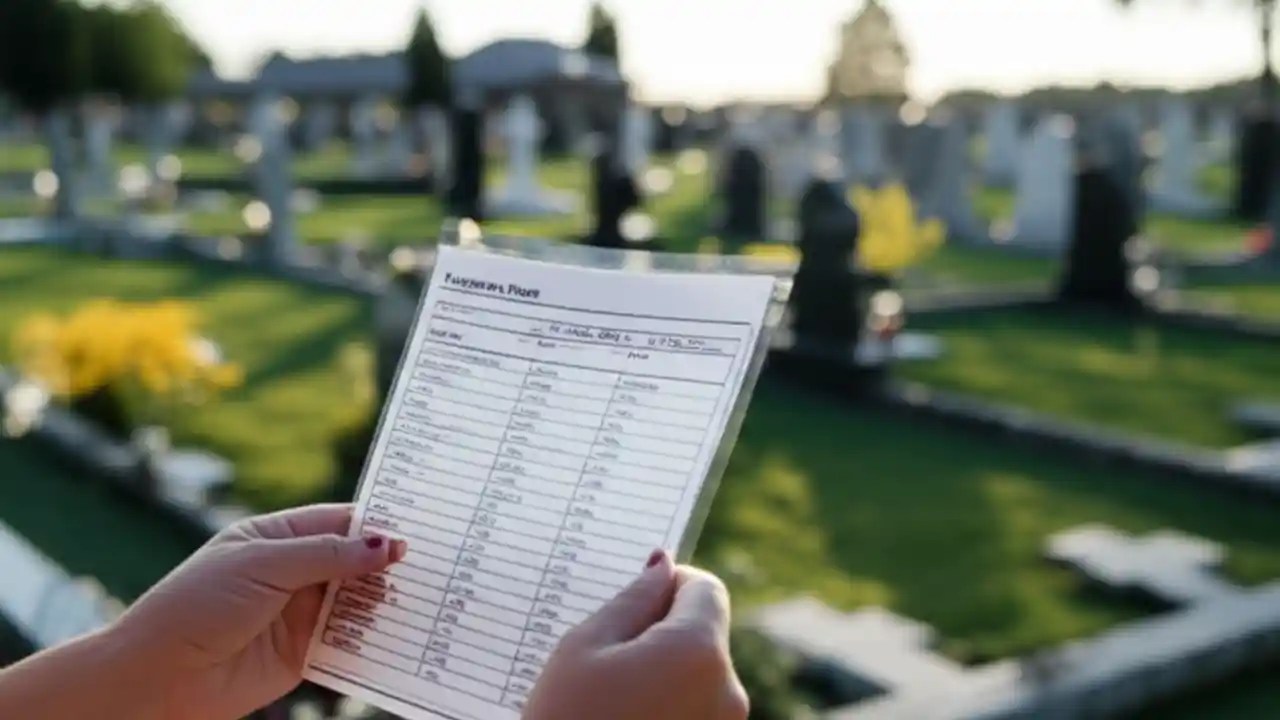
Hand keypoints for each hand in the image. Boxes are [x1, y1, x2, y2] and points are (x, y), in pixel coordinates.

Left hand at [112, 504, 405, 719]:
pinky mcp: (304, 654)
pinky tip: (401, 632)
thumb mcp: (265, 566)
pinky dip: (373, 637)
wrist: (159, 678)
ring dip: (384, 600)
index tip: (418, 526)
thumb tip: (388, 545)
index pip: (337, 522)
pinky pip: (348, 641)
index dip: (375, 524)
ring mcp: (299, 614)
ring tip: (426, 595)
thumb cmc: (198, 606)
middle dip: (387, 562)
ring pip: (355, 601)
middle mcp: (291, 573)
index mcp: (276, 538)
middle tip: (434, 562)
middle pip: (353, 561)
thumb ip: (329, 555)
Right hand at [524, 551, 748, 719]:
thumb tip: (663, 565)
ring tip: (610, 698)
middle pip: (705, 635)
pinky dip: (667, 709)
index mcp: (698, 651)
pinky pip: (696, 713)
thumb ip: (632, 600)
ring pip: (700, 678)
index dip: (670, 585)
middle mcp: (727, 691)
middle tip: (607, 656)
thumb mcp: (585, 649)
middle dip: (663, 633)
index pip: (706, 589)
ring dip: (664, 674)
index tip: (633, 601)